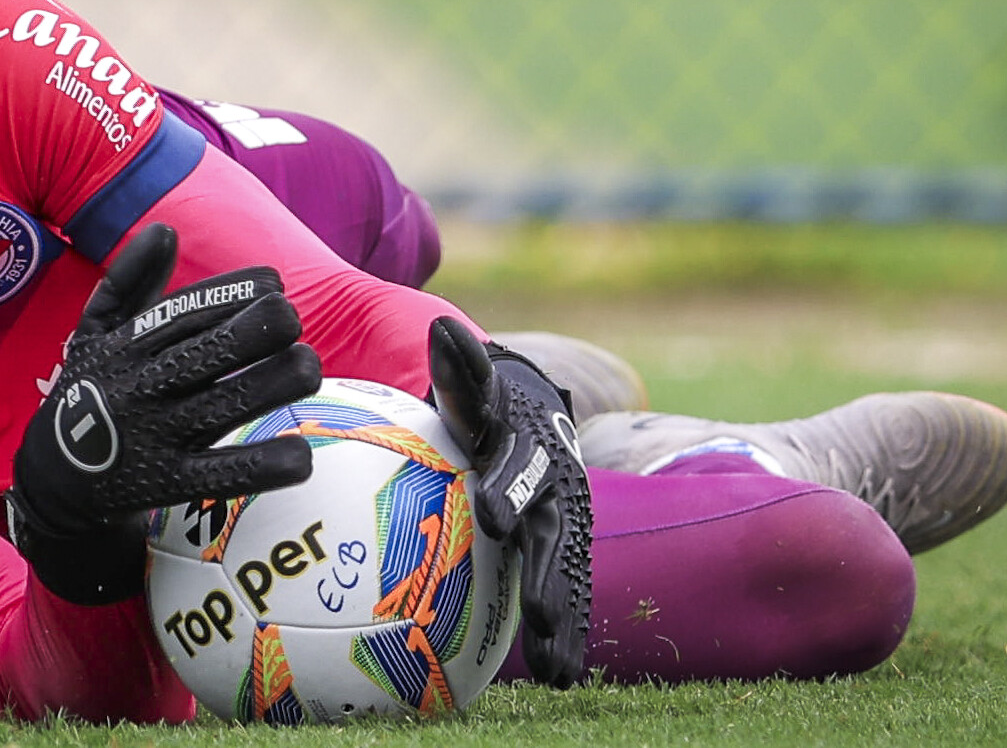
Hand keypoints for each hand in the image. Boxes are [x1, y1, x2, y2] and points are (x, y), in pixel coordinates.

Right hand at [6, 223, 321, 603]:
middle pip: (209, 352)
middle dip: (258, 330)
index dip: (232, 293)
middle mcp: (140, 387)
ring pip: (223, 406)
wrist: (54, 479)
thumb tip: (164, 230)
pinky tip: (300, 456)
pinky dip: (262, 465)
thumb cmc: (89, 390)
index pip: (183, 312)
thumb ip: (127, 282)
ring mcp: (155, 437)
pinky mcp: (168, 485)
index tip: (274, 281)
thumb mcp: (93, 334)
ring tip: (308, 368)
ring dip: (273, 384)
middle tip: (292, 320)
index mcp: (125, 346)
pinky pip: (221, 474)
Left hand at [428, 316, 591, 687]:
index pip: (517, 465)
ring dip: (562, 618)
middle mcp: (559, 485)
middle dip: (548, 573)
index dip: (507, 488)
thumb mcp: (473, 382)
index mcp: (530, 444)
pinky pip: (561, 590)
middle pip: (555, 532)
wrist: (535, 412)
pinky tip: (557, 677)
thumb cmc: (486, 400)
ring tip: (555, 669)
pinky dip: (564, 632)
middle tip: (541, 615)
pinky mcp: (561, 548)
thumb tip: (440, 328)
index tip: (491, 516)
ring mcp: (565, 520)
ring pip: (563, 571)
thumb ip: (460, 366)